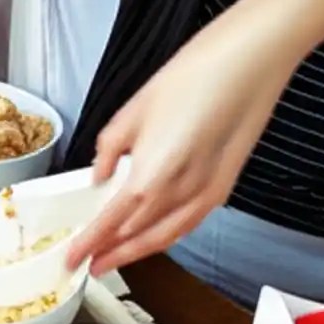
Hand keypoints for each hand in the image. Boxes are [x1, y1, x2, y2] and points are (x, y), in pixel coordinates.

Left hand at [67, 26, 295, 274]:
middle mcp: (180, 192)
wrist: (250, 60)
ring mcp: (207, 192)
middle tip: (88, 263)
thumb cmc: (196, 75)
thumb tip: (99, 174)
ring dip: (138, 251)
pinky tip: (154, 236)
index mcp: (151, 175)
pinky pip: (189, 223)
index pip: (111, 222)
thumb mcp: (133, 110)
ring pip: (166, 236)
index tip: (73, 258)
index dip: (89, 244)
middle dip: (110, 252)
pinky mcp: (225, 185)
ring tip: (115, 259)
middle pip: (136, 235)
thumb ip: (110, 150)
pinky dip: (167, 236)